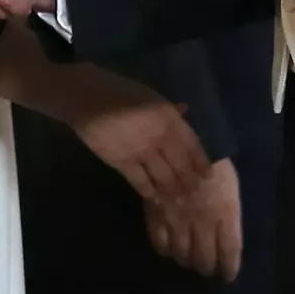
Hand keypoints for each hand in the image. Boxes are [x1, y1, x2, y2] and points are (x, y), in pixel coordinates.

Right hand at [73, 92, 210, 200]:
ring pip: (163, 176)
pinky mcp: (121, 162)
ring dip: (172, 190)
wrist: (86, 97)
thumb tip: (185, 110)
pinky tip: (155, 198)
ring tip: (180, 202)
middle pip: (180, 165)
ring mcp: (140, 151)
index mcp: (168, 117)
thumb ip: (168, 109)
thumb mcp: (150, 95)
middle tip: (195, 196)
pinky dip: (149, 191)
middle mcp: (159, 136)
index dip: (201, 162)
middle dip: (189, 182)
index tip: (208, 176)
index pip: (192, 144)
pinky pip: (140, 181)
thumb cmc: (119, 91)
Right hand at [144, 157, 242, 281]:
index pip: (230, 251)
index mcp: (226, 213)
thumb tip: (227, 239)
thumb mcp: (230, 186)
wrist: (179, 139)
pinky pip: (159, 241)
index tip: (227, 277)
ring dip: (185, 260)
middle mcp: (203, 221)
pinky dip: (164, 249)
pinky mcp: (157, 213)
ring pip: (182, 253)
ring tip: (188, 260)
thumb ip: (229, 214)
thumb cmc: (213, 159)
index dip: (229, 268)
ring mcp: (178, 219)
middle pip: (204, 258)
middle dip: (206, 267)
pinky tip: (168, 249)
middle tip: (205, 269)